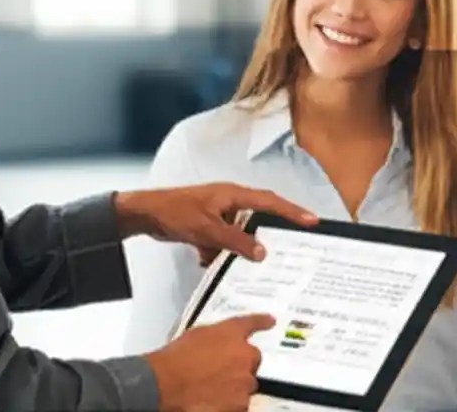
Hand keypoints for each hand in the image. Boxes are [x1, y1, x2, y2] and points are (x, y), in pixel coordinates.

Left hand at [115, 184, 317, 264]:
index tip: (311, 220)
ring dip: (242, 246)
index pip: (270, 202)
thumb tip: (262, 252)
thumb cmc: (175, 213)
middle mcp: (230, 201)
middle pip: (260, 215)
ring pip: (240, 231)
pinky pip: (223, 239)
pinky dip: (220, 251)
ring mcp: (218, 212)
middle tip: (294, 242)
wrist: (145, 214)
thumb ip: (235, 241)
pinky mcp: (207, 224)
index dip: (292, 211)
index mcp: (234, 195)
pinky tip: (213, 262)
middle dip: (272, 230)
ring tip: (252, 262)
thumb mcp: (208, 230)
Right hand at [146, 314, 275, 411]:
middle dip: (238, 366)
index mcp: (232, 333)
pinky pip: (240, 404)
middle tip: (216, 373)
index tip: (269, 321)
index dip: (261, 321)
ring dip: (234, 387)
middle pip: (251, 361)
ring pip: (246, 385)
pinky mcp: (241, 404)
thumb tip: (219, 342)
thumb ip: (216, 336)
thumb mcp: (195, 336)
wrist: (165, 384)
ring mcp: (245, 381)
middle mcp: (244, 355)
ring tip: (209, 390)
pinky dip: (229, 404)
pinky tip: (211, 401)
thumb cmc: (174, 360)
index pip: (251, 324)